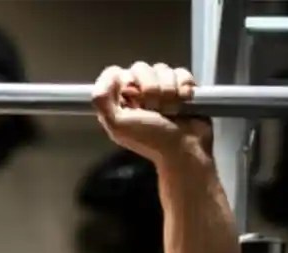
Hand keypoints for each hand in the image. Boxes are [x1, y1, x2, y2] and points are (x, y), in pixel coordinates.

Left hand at [92, 62, 211, 164]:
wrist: (185, 148)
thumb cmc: (152, 140)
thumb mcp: (117, 125)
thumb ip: (102, 100)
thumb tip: (110, 74)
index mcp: (119, 101)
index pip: (116, 73)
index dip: (126, 82)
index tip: (133, 99)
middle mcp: (137, 93)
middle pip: (140, 68)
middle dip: (150, 89)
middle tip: (154, 109)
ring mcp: (160, 88)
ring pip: (161, 69)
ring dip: (168, 90)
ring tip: (170, 110)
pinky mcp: (181, 87)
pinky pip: (181, 73)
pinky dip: (184, 87)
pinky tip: (183, 102)